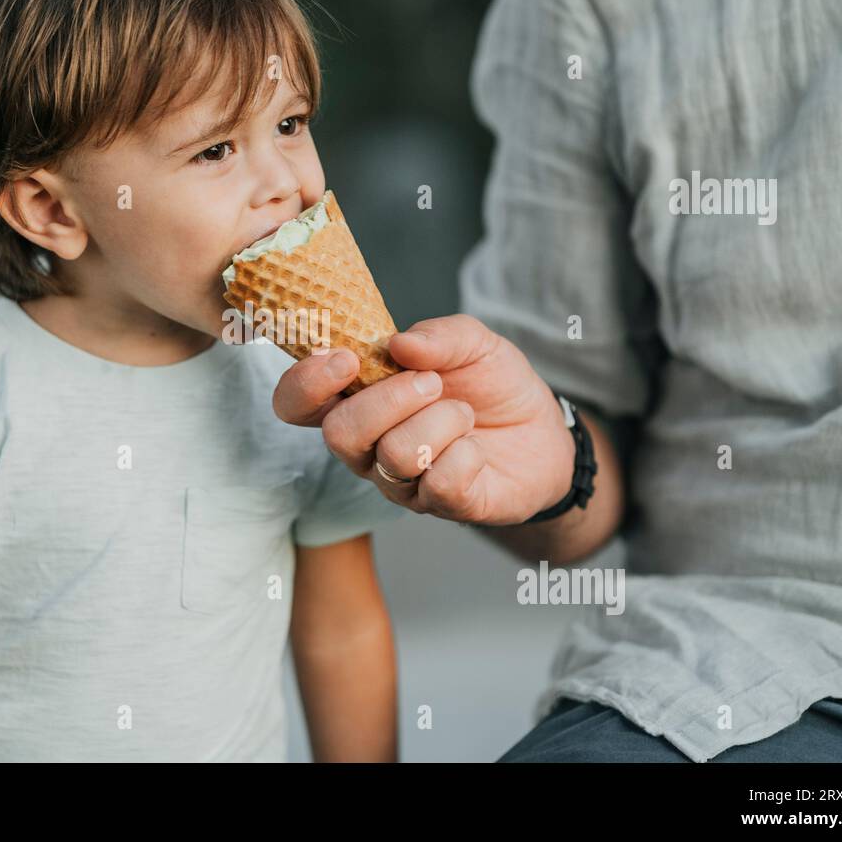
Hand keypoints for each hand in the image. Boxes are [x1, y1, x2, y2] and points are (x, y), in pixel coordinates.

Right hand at [272, 315, 574, 525]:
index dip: (304, 384)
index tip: (346, 360)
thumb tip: (398, 344)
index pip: (296, 404)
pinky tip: (476, 450)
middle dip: (390, 399)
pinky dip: (467, 454)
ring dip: (441, 421)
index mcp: (358, 400)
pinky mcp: (439, 506)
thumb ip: (438, 335)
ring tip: (464, 415)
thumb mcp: (474, 343)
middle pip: (340, 433)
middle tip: (432, 383)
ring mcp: (399, 481)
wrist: (545, 432)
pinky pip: (439, 481)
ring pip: (394, 455)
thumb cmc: (493, 387)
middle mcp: (367, 446)